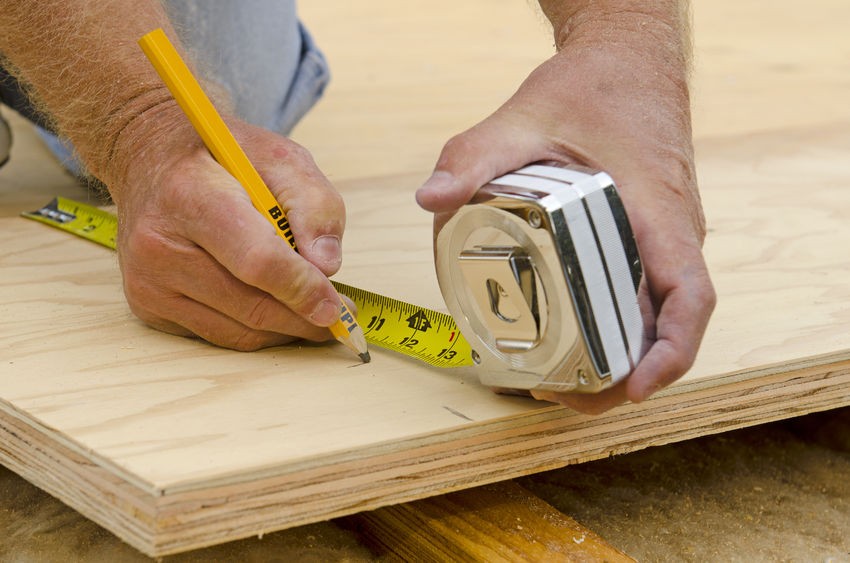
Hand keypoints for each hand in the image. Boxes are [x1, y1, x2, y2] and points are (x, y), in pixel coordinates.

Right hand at [112, 114, 345, 350]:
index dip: (302, 288)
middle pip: (249, 304)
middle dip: (303, 317)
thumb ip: (314, 205)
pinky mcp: (147, 306)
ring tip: (313, 314)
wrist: (148, 159)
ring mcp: (147, 281)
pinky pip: (216, 336)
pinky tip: (274, 310)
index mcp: (190, 196)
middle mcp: (158, 244)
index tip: (337, 305)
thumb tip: (327, 266)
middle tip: (340, 317)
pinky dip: (254, 330)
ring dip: (284, 330)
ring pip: (236, 331)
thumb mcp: (280, 158)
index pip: (256, 260)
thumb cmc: (222, 158)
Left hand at [416, 13, 715, 412]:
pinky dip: (610, 325)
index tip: (633, 388)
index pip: (689, 297)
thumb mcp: (527, 114)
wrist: (628, 61)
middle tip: (559, 398)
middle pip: (665, 326)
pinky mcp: (645, 237)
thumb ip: (474, 155)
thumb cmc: (595, 87)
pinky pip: (639, 293)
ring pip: (651, 315)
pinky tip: (566, 336)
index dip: (669, 353)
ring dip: (615, 356)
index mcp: (660, 213)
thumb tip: (430, 199)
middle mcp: (672, 235)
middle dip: (622, 375)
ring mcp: (662, 239)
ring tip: (555, 382)